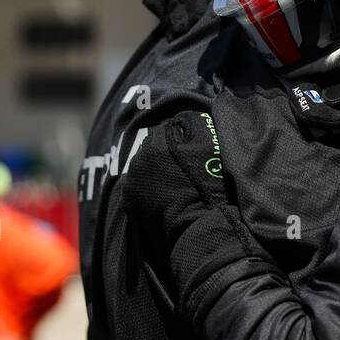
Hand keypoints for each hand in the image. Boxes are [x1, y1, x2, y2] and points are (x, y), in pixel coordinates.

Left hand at [122, 108, 227, 248]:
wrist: (201, 221)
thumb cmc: (210, 179)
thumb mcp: (209, 139)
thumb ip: (191, 120)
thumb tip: (179, 118)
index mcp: (155, 140)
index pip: (165, 130)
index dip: (179, 140)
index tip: (191, 152)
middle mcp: (137, 158)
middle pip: (151, 150)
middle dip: (163, 156)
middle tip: (182, 170)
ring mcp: (132, 181)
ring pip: (143, 170)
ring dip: (154, 173)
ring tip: (173, 185)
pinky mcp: (129, 202)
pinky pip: (138, 190)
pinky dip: (148, 192)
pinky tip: (163, 198)